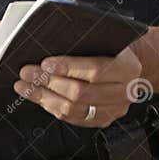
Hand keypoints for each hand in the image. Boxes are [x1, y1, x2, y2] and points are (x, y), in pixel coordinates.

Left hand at [14, 46, 142, 126]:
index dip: (68, 68)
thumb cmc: (116, 49)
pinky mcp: (102, 120)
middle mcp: (124, 92)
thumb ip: (87, 43)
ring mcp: (114, 109)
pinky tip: (39, 97)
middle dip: (49, 82)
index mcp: (127, 68)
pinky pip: (72, 118)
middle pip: (80, 93)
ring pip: (73, 109)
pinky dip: (52, 107)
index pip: (95, 71)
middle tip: (29, 73)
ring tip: (26, 86)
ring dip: (44, 97)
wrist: (132, 66)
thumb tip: (53, 45)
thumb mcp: (108, 39)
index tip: (45, 63)